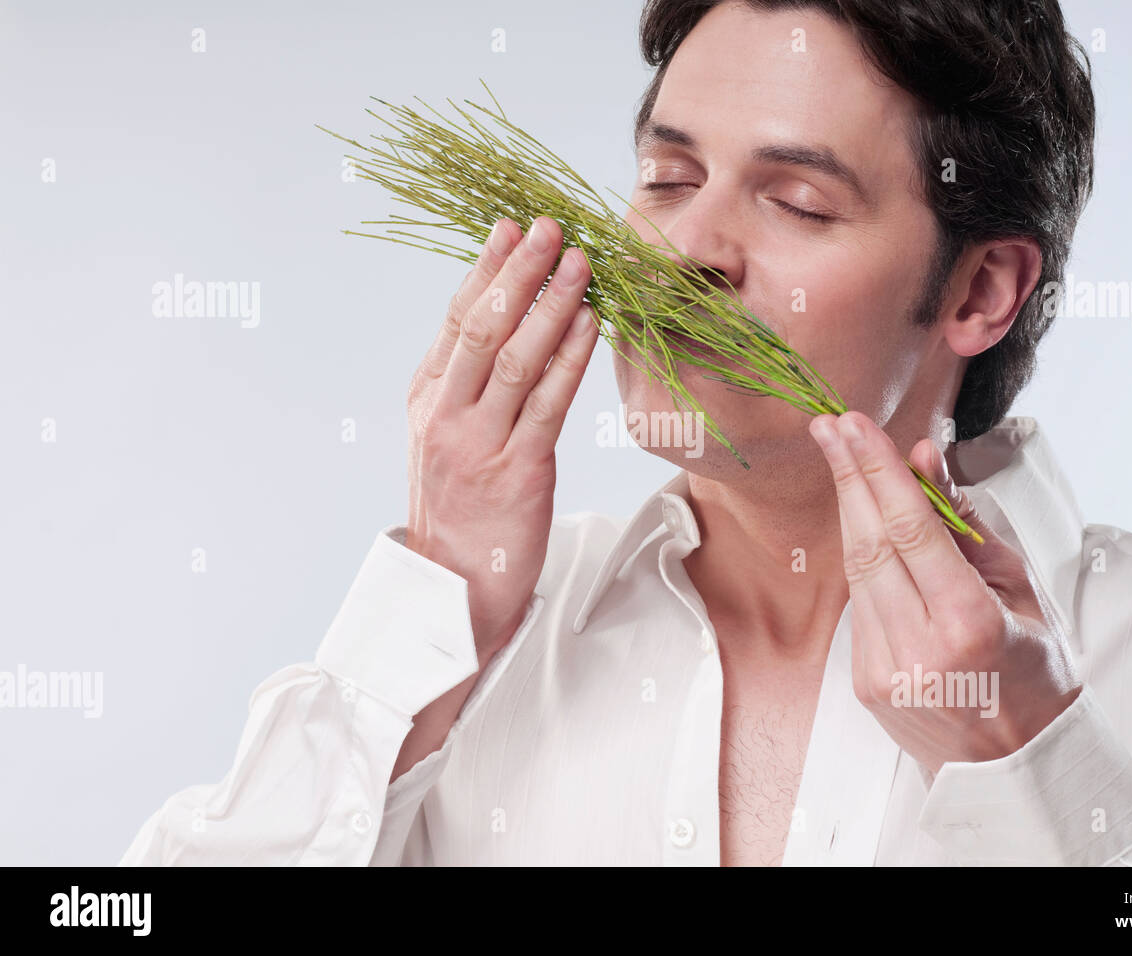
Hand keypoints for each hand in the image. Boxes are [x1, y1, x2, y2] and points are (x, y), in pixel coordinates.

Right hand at [405, 215, 598, 658]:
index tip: (511, 227)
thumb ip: (465, 386)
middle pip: (483, 326)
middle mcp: (446, 415)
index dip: (486, 269)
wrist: (452, 590)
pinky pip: (548, 404)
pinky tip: (590, 325)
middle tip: (551, 227)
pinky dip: (570, 358)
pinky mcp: (517, 472)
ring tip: (582, 263)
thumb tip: (499, 323)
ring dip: (551, 304)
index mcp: (427, 399)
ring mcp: (478, 443)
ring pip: (516, 358)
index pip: (457, 319)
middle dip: (519, 271)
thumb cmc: (460, 510)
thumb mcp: (446, 439)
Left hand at [810, 411, 1081, 775]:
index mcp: (970, 624)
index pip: (911, 530)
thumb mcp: (1020, 589)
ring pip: (858, 571)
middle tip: (829, 425)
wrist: (1016, 763)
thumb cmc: (1034, 670)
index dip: (878, 471)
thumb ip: (965, 523)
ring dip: (848, 510)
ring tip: (841, 457)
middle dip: (848, 476)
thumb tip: (924, 458)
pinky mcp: (866, 684)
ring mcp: (886, 672)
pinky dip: (865, 560)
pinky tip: (865, 523)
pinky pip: (861, 605)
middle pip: (870, 544)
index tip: (855, 425)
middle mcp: (919, 651)